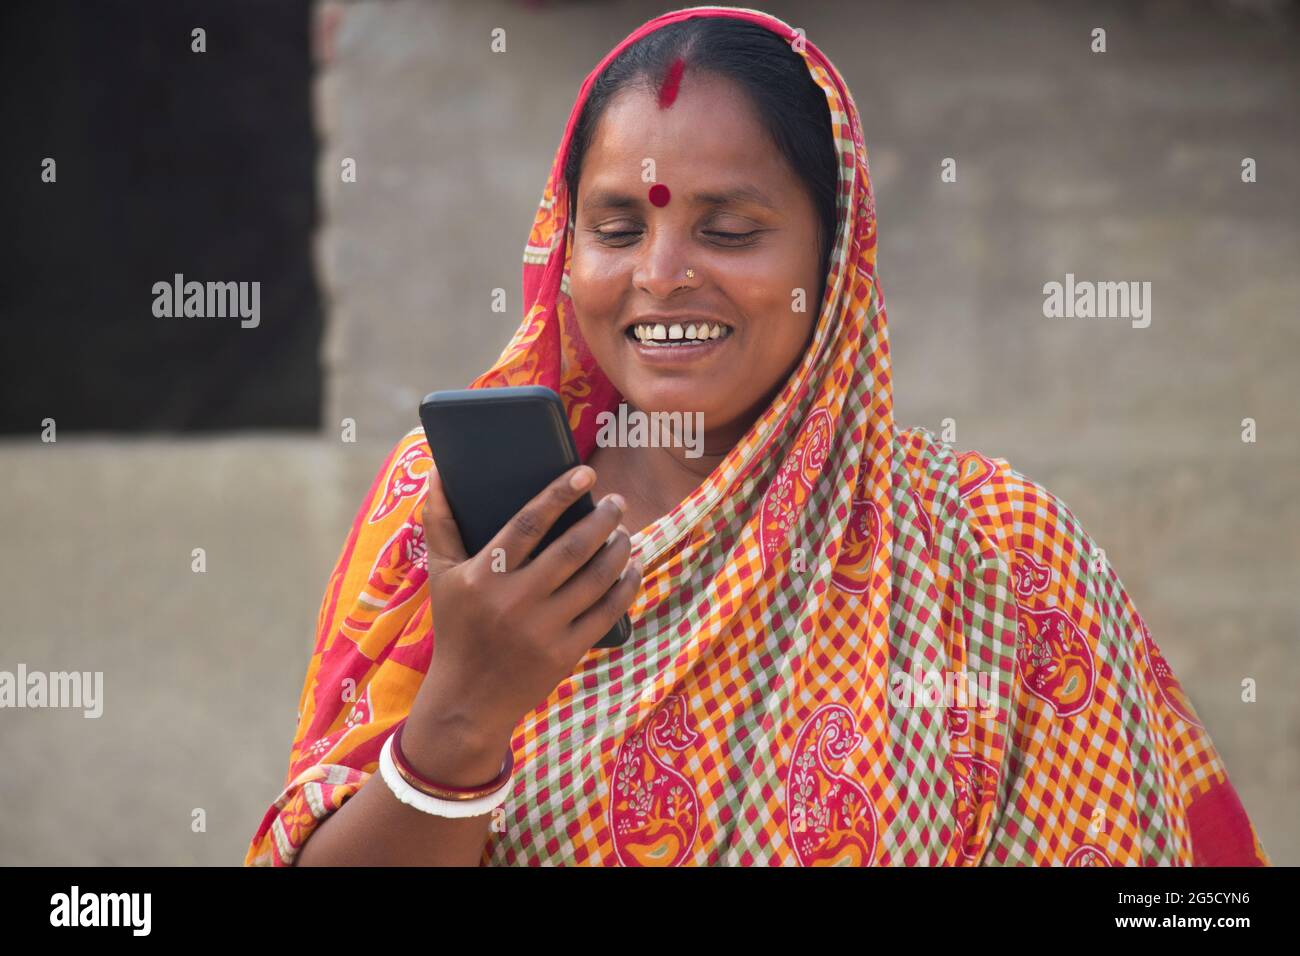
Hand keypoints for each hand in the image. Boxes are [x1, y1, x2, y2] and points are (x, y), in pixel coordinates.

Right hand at [410, 461, 640, 755]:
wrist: (468, 700)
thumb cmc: (456, 628)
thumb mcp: (441, 575)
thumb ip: (440, 522)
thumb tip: (437, 471)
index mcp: (484, 576)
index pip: (527, 524)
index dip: (559, 495)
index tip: (585, 472)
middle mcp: (515, 601)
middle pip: (572, 549)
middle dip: (603, 519)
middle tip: (617, 501)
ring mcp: (543, 629)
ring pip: (595, 578)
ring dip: (618, 549)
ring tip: (625, 532)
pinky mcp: (565, 653)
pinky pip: (607, 612)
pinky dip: (626, 586)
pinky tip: (633, 568)